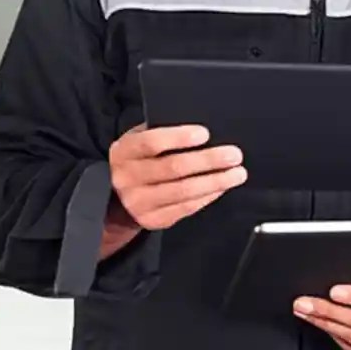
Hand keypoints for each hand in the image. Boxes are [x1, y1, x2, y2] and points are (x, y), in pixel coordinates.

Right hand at [108, 123, 246, 230]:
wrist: (113, 199)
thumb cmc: (135, 160)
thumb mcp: (136, 141)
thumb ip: (158, 132)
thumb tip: (196, 131)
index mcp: (124, 152)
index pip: (151, 143)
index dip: (179, 138)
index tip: (205, 134)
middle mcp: (128, 178)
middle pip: (172, 168)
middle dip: (207, 161)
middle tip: (233, 155)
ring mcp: (139, 202)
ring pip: (183, 191)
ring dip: (214, 181)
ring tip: (237, 173)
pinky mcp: (152, 220)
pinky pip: (185, 208)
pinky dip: (207, 197)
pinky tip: (221, 187)